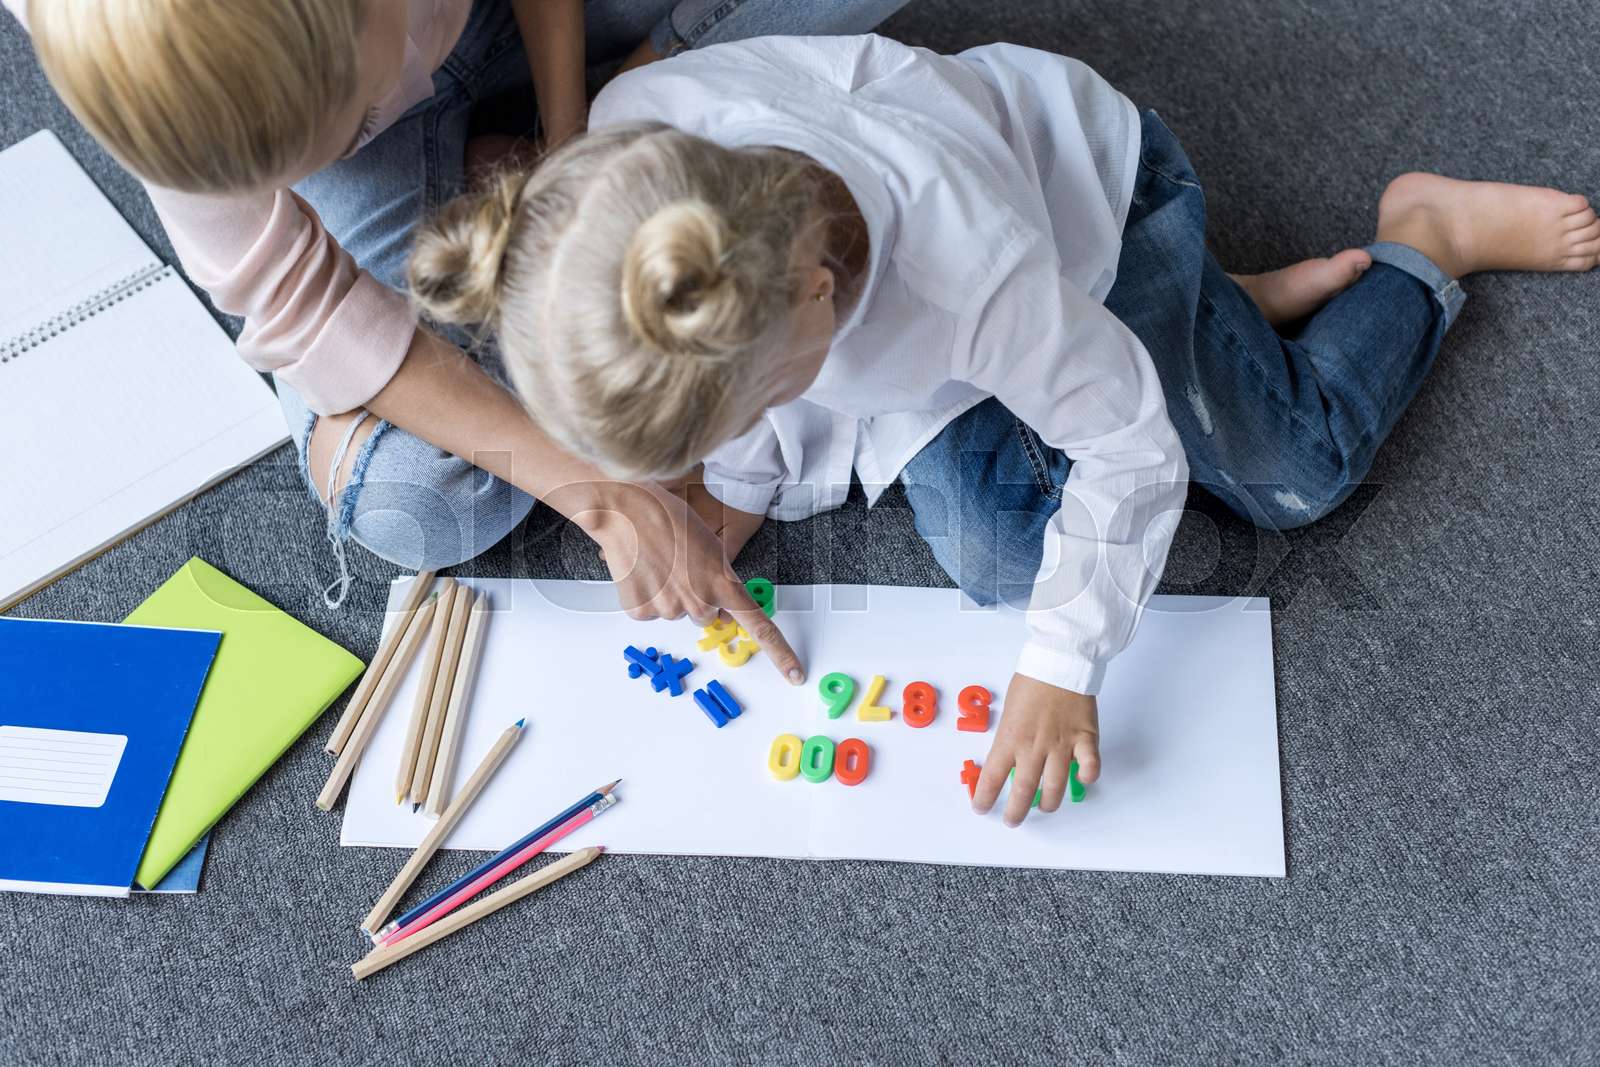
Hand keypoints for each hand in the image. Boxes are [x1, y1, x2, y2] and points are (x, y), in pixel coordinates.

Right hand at [578, 480, 803, 684]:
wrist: (626, 510)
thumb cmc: (668, 517)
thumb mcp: (708, 545)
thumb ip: (718, 577)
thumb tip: (717, 603)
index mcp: (723, 583)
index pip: (760, 626)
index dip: (780, 653)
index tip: (795, 674)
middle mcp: (700, 602)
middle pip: (705, 615)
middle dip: (695, 596)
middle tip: (679, 567)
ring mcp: (670, 609)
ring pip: (674, 612)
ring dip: (668, 594)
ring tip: (656, 563)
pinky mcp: (642, 612)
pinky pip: (649, 612)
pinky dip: (644, 595)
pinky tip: (641, 571)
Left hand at [971, 674, 1101, 826]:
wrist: (1060, 662)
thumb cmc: (1031, 682)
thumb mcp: (1009, 713)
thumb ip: (1010, 739)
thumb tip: (1008, 760)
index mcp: (1010, 738)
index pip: (993, 777)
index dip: (986, 798)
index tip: (981, 809)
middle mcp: (1034, 747)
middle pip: (1024, 791)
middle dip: (1016, 811)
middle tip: (1013, 820)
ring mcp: (1061, 744)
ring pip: (1055, 786)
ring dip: (1049, 802)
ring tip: (1045, 806)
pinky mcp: (1085, 738)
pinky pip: (1090, 766)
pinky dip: (1087, 777)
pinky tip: (1083, 780)